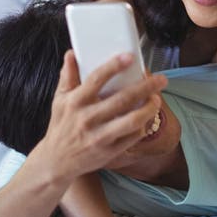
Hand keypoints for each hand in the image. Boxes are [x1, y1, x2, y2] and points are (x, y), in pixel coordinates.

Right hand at [35, 50, 166, 185]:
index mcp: (75, 102)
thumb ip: (68, 76)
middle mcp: (87, 119)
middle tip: (160, 79)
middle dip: (145, 88)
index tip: (129, 57)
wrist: (56, 162)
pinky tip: (147, 117)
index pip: (96, 80)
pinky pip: (132, 138)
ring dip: (148, 109)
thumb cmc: (61, 126)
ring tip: (156, 99)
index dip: (113, 67)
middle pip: (122, 100)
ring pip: (131, 122)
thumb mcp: (59, 100)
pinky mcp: (108, 152)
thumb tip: (71, 53)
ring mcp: (99, 137)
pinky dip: (143, 126)